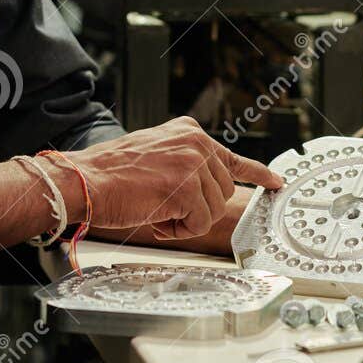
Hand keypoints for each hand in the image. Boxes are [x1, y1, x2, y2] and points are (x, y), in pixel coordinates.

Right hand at [50, 117, 282, 238]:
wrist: (85, 181)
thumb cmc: (112, 175)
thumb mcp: (157, 155)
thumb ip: (186, 163)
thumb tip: (210, 187)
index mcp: (189, 132)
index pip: (233, 156)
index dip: (258, 173)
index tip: (276, 182)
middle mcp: (196, 142)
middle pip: (223, 192)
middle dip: (197, 207)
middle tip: (164, 204)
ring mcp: (193, 163)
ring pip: (212, 210)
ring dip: (185, 219)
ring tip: (155, 207)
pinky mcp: (187, 188)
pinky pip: (198, 224)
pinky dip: (178, 230)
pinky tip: (156, 216)